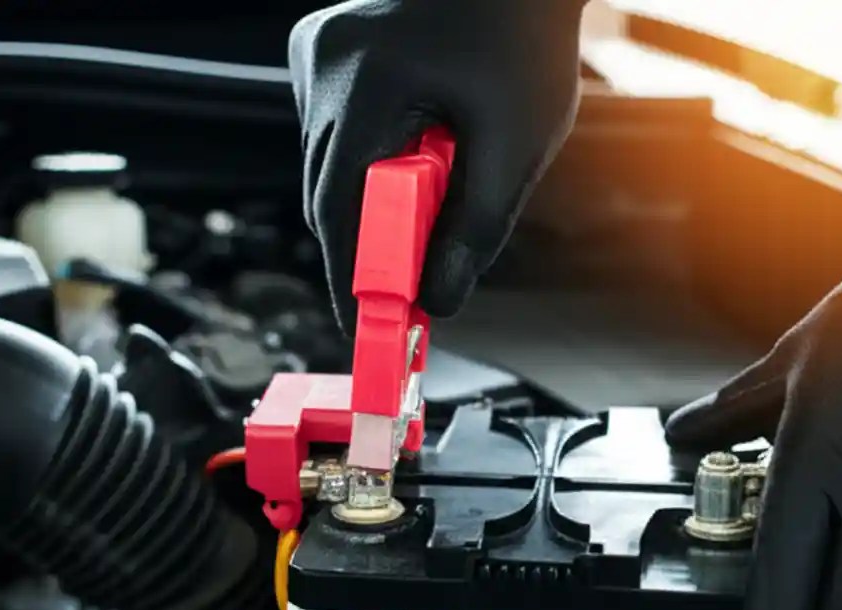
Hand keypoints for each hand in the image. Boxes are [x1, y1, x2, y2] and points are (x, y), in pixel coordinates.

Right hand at [290, 0, 586, 326]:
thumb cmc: (525, 46)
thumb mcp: (515, 149)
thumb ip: (475, 230)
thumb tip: (438, 300)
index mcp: (366, 84)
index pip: (340, 208)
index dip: (353, 279)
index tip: (368, 331)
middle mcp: (323, 62)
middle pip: (327, 192)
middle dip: (372, 247)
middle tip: (412, 298)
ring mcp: (317, 52)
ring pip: (329, 165)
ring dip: (375, 200)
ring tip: (440, 195)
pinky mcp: (322, 49)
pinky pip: (334, 132)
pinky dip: (368, 162)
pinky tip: (418, 147)